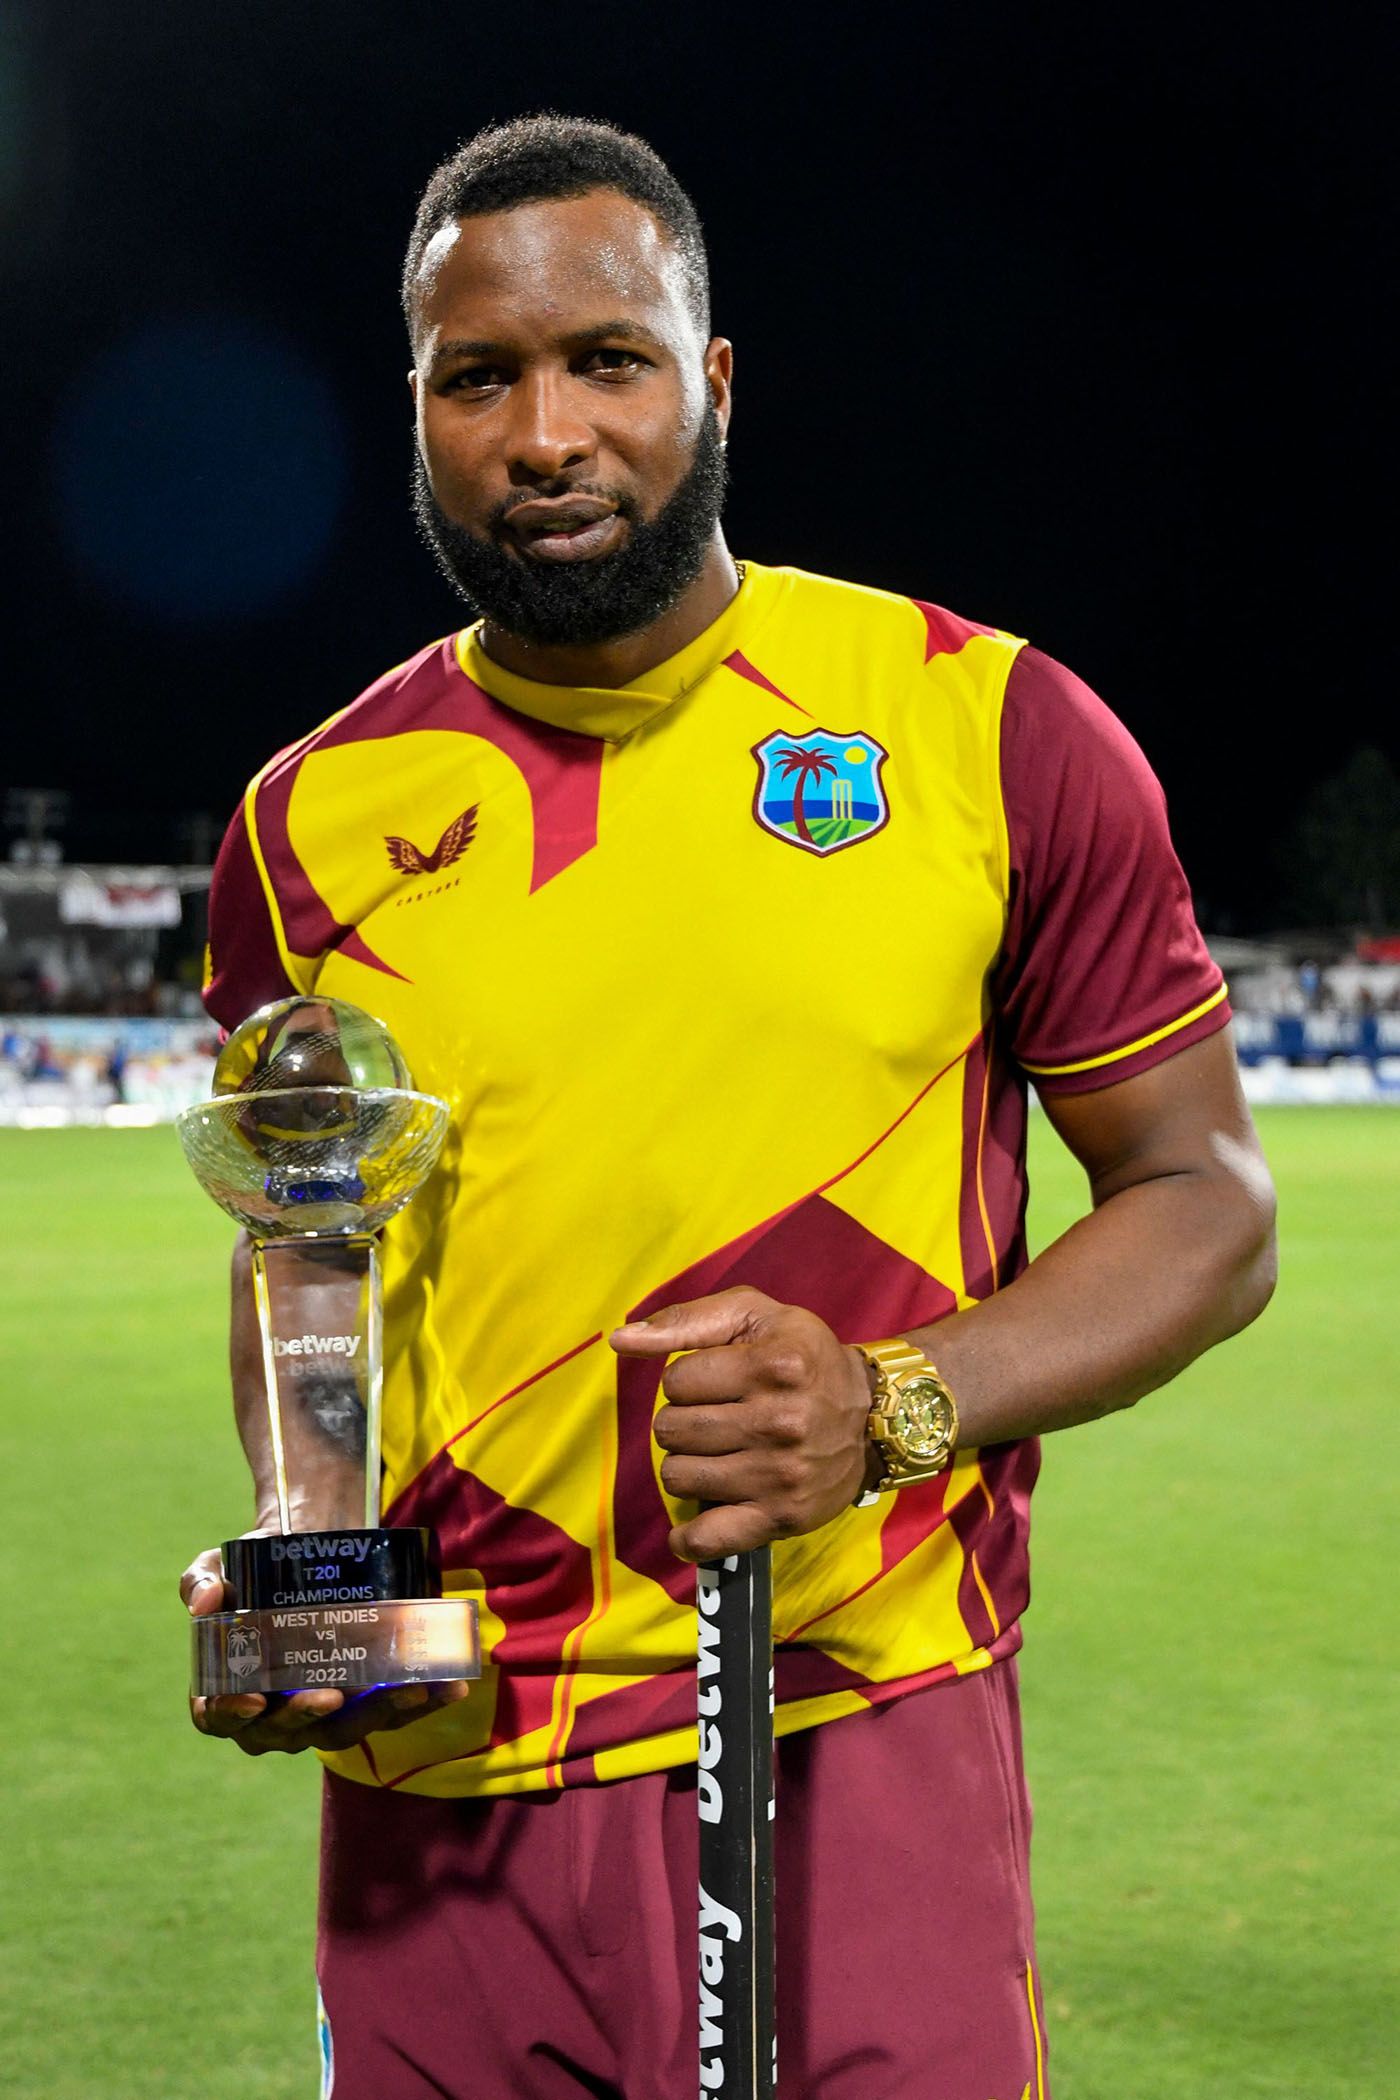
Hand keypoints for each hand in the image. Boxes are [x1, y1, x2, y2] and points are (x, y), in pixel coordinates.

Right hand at [180, 1545, 470, 1755]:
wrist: (307, 1550)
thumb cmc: (254, 1570)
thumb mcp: (218, 1567)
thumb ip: (202, 1581)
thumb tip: (207, 1600)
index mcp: (230, 1690)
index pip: (219, 1717)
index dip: (230, 1715)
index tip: (250, 1699)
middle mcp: (274, 1713)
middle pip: (285, 1733)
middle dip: (306, 1718)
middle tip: (328, 1696)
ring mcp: (323, 1712)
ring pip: (345, 1731)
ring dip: (378, 1714)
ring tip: (408, 1690)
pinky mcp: (366, 1701)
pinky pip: (392, 1712)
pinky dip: (422, 1703)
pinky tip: (450, 1686)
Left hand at [609, 1286, 874, 1561]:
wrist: (872, 1418)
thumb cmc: (802, 1357)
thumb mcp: (755, 1316)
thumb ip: (685, 1320)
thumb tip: (619, 1340)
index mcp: (774, 1366)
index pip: (675, 1381)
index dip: (685, 1380)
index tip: (713, 1382)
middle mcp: (781, 1422)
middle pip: (671, 1429)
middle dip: (681, 1421)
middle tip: (714, 1419)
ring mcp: (782, 1475)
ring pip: (678, 1476)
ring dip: (686, 1465)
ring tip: (716, 1454)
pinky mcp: (783, 1517)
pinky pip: (709, 1537)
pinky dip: (688, 1537)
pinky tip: (688, 1528)